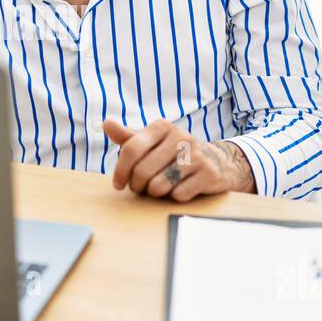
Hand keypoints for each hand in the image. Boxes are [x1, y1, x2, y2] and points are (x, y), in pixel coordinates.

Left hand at [103, 119, 256, 201]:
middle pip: (142, 171)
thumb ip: (127, 136)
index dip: (120, 171)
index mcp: (162, 126)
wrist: (215, 161)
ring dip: (155, 192)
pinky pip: (178, 195)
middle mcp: (181, 137)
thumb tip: (106, 123)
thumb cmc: (173, 153)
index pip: (131, 150)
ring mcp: (196, 155)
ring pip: (158, 185)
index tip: (118, 184)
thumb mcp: (150, 142)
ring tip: (159, 187)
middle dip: (137, 185)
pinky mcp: (208, 174)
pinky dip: (174, 197)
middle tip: (141, 187)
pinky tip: (179, 188)